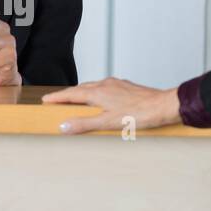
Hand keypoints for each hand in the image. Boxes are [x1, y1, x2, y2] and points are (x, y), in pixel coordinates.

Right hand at [41, 77, 180, 134]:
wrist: (164, 106)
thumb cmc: (140, 114)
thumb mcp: (108, 123)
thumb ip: (84, 124)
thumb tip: (63, 126)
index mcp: (98, 92)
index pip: (71, 94)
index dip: (57, 97)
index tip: (46, 100)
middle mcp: (106, 84)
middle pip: (81, 89)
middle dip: (68, 95)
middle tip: (57, 101)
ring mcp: (117, 84)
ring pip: (93, 88)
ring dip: (82, 94)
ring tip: (76, 102)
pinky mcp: (126, 87)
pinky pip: (105, 89)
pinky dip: (96, 94)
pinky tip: (101, 102)